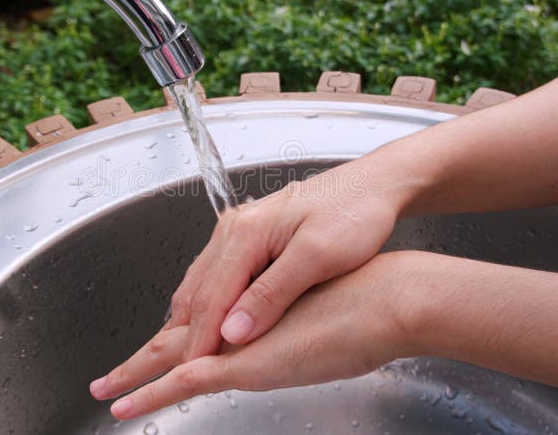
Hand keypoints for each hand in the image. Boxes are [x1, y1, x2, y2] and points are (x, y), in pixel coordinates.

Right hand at [165, 155, 418, 359]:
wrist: (375, 184)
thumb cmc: (356, 213)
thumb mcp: (319, 257)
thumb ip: (273, 294)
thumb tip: (235, 332)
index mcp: (247, 232)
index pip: (210, 298)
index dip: (200, 340)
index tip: (191, 373)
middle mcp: (235, 228)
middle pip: (199, 291)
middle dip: (188, 333)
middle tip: (183, 373)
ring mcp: (240, 230)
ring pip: (204, 283)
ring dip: (197, 320)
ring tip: (195, 356)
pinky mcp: (252, 236)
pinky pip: (219, 275)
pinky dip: (212, 304)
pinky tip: (219, 325)